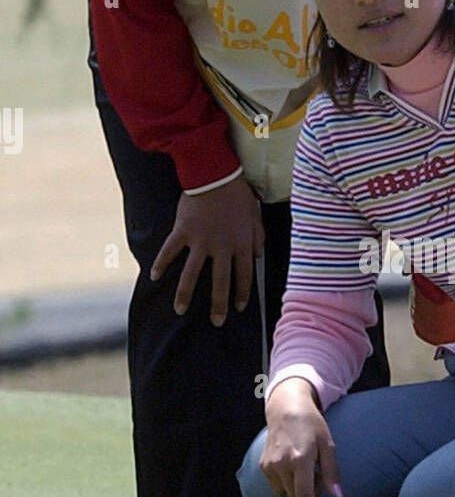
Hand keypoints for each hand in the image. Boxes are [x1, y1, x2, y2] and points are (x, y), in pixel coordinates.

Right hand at [150, 176, 264, 325]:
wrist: (216, 174)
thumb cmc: (238, 194)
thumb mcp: (256, 216)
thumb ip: (258, 237)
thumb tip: (258, 255)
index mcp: (242, 244)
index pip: (244, 276)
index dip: (242, 294)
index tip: (239, 307)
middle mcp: (222, 248)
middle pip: (220, 283)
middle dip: (218, 305)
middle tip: (216, 322)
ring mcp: (201, 241)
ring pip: (191, 274)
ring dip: (185, 294)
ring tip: (180, 311)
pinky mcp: (182, 232)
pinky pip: (170, 251)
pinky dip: (161, 264)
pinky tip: (154, 277)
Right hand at [261, 379, 341, 496]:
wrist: (286, 408)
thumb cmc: (312, 425)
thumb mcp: (328, 445)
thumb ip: (332, 472)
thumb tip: (337, 496)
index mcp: (300, 459)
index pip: (305, 496)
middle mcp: (282, 464)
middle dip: (309, 495)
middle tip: (317, 475)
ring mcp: (270, 465)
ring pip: (286, 493)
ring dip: (297, 489)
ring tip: (306, 468)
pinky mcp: (264, 465)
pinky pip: (277, 485)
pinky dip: (287, 483)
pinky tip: (294, 466)